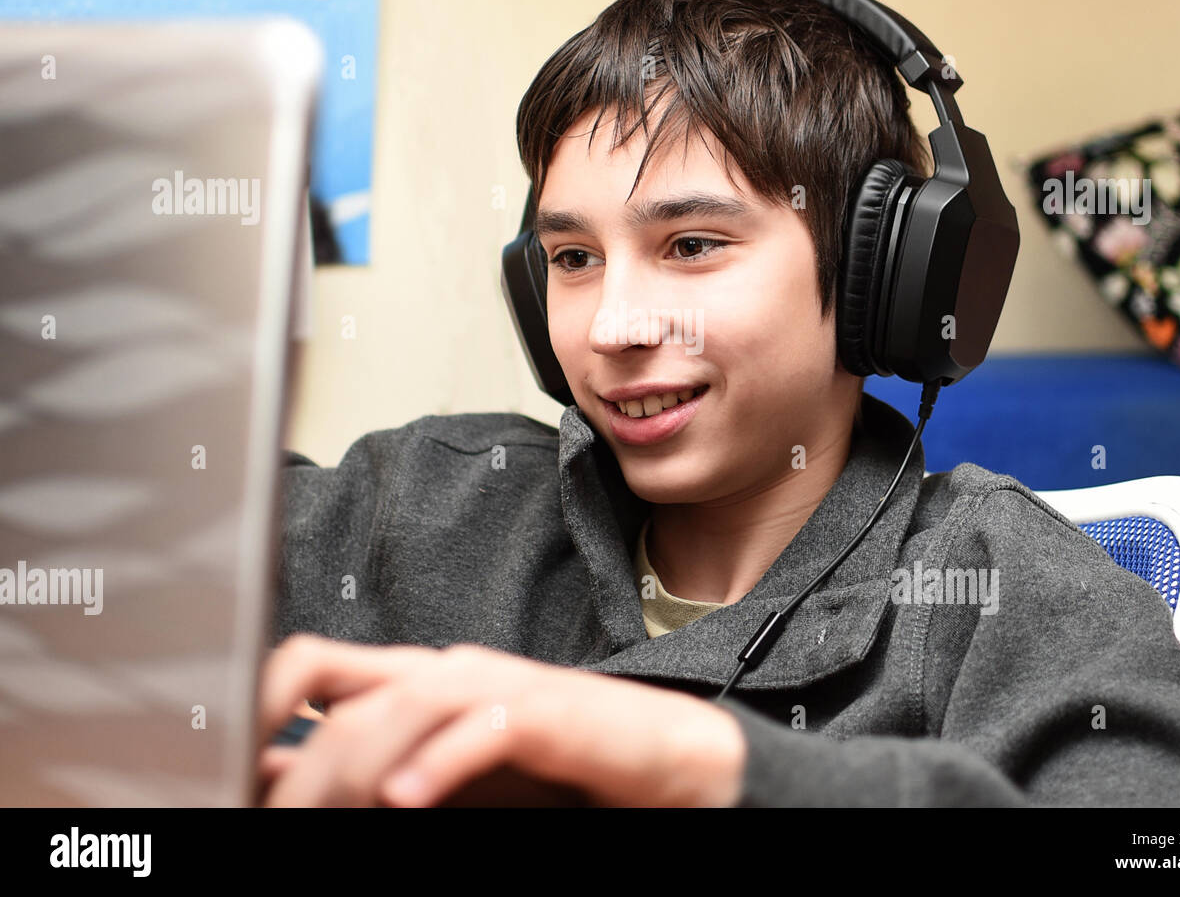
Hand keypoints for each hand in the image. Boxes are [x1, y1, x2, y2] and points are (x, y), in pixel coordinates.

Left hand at [256, 634, 747, 806]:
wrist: (652, 755)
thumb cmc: (549, 765)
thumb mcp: (440, 773)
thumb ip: (369, 769)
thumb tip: (282, 775)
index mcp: (412, 680)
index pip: (311, 664)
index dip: (257, 700)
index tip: (227, 760)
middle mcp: (445, 672)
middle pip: (348, 696)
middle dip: (304, 764)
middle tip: (278, 817)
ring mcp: (496, 686)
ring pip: (406, 707)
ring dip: (359, 767)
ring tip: (332, 814)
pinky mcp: (546, 713)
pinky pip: (484, 728)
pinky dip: (441, 764)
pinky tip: (408, 800)